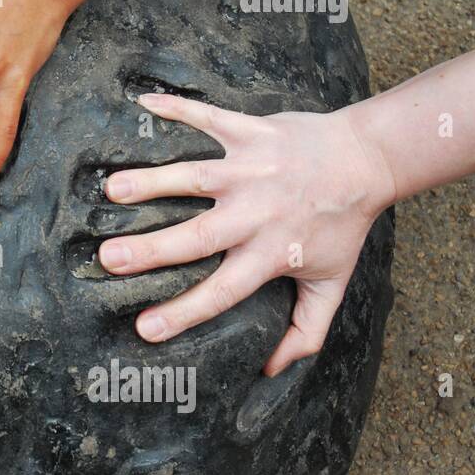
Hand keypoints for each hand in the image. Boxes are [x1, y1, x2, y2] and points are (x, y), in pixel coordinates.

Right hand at [98, 94, 395, 375]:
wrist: (367, 160)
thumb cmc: (341, 225)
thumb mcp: (331, 282)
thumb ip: (305, 330)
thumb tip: (271, 370)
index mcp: (270, 253)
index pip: (222, 291)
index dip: (184, 312)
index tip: (145, 329)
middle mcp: (256, 213)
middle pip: (197, 236)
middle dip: (150, 249)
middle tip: (108, 258)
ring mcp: (251, 169)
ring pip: (194, 176)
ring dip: (152, 181)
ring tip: (111, 189)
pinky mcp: (251, 132)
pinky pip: (209, 118)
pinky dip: (176, 110)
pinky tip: (141, 105)